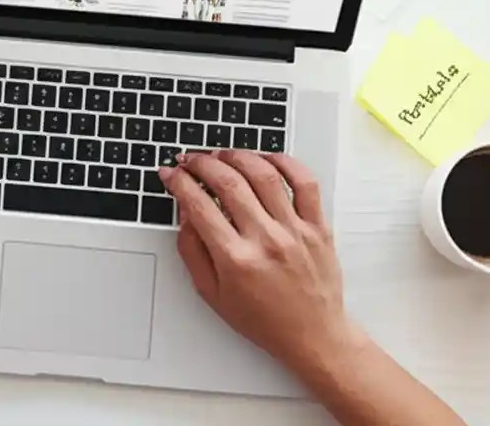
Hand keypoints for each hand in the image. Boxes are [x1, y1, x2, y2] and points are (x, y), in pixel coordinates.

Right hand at [160, 150, 360, 371]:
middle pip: (229, 182)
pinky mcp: (318, 227)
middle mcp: (266, 240)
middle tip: (190, 159)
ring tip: (223, 155)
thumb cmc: (263, 319)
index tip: (171, 173)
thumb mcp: (212, 294)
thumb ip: (193, 252)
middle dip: (202, 163)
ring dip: (238, 156)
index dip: (179, 182)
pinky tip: (266, 158)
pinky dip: (285, 162)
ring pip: (265, 175)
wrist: (312, 335)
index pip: (199, 205)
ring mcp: (295, 231)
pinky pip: (305, 183)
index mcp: (236, 259)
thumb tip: (185, 215)